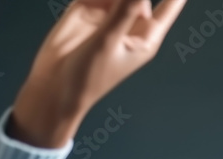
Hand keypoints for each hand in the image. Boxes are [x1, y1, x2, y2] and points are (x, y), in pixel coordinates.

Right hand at [7, 0, 187, 147]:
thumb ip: (124, 10)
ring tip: (102, 7)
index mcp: (146, 37)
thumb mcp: (108, 42)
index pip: (169, 7)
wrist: (54, 85)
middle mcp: (130, 23)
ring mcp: (110, 14)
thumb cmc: (88, 76)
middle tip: (118, 8)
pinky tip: (90, 0)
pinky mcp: (87, 6)